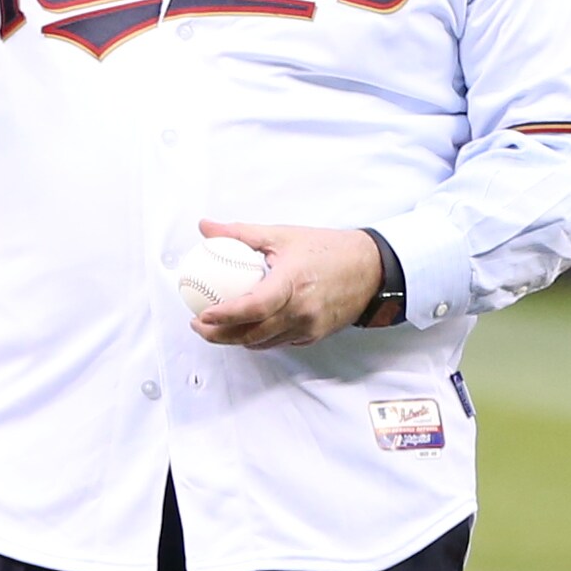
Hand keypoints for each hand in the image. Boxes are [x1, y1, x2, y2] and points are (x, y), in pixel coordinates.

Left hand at [187, 221, 383, 349]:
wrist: (370, 268)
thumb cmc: (328, 249)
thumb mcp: (283, 235)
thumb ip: (241, 233)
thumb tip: (206, 228)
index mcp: (292, 283)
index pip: (253, 307)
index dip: (225, 315)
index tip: (202, 314)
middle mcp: (301, 310)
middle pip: (252, 334)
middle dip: (220, 335)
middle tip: (200, 325)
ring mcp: (309, 327)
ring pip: (264, 343)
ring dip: (237, 340)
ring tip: (217, 328)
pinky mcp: (315, 336)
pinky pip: (280, 342)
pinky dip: (260, 338)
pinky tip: (248, 328)